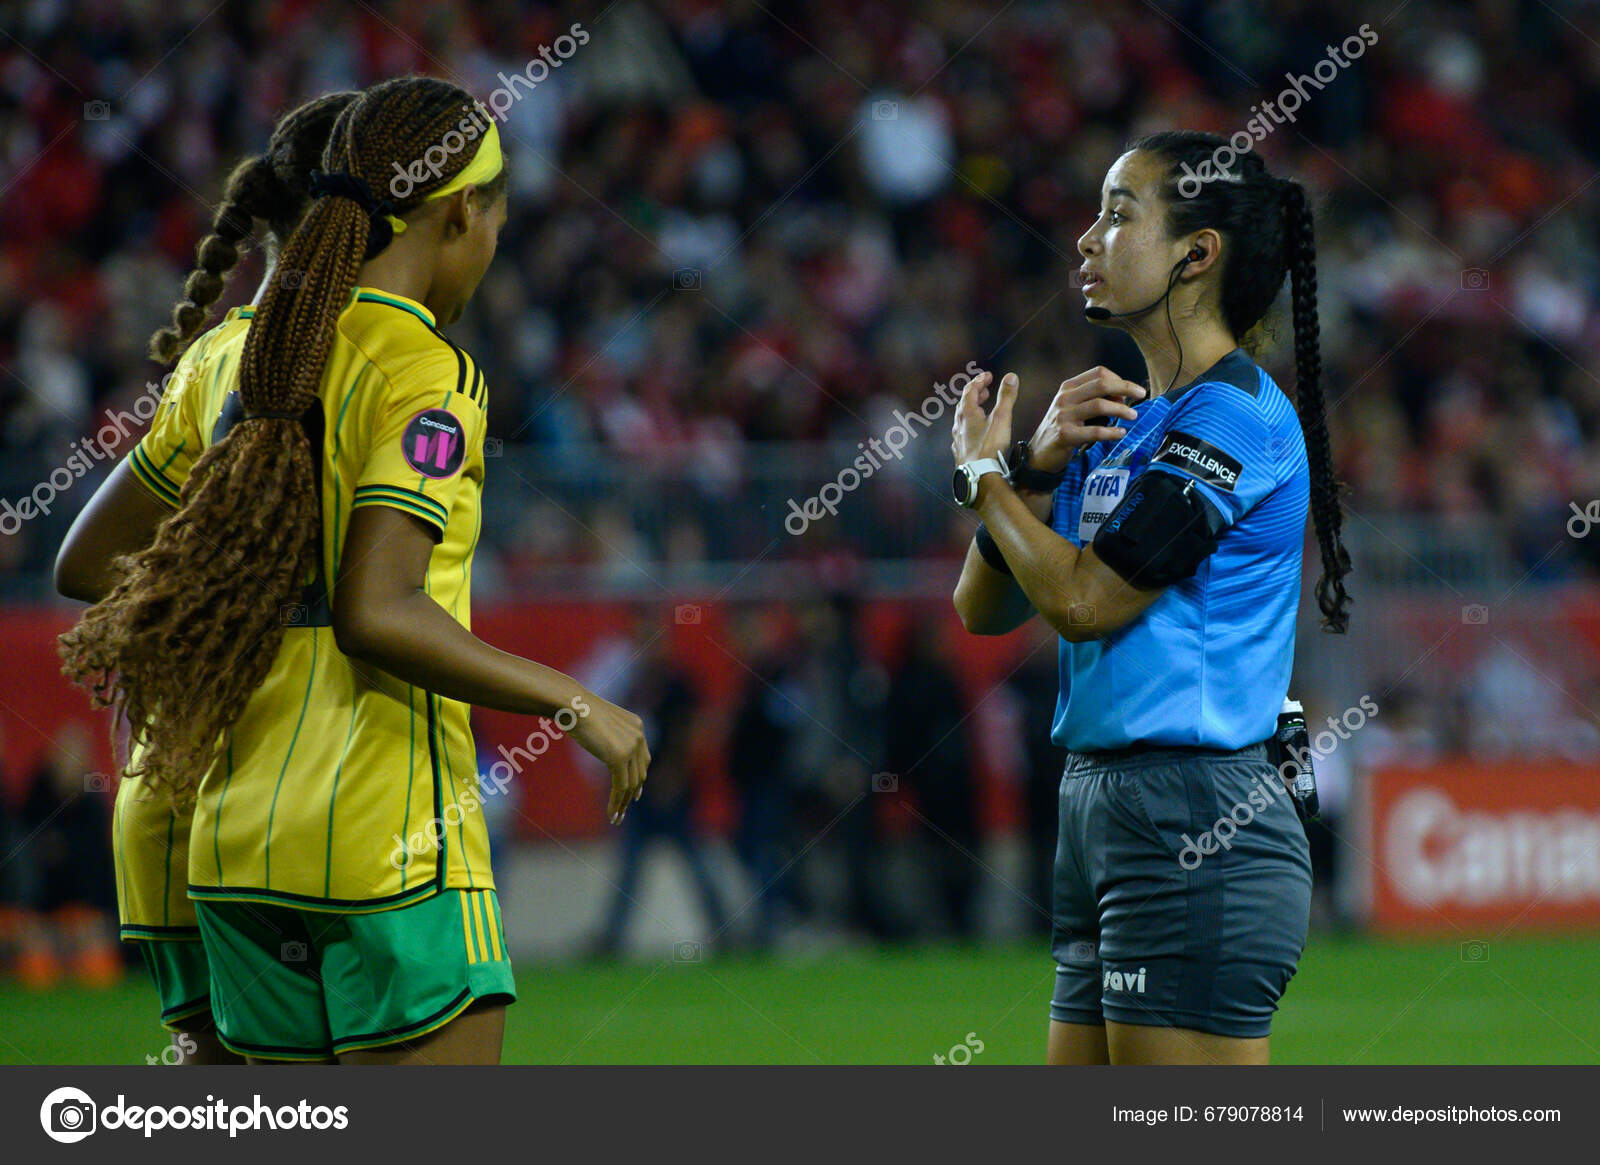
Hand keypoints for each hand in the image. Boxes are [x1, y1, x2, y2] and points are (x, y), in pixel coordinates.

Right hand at [569, 691, 650, 822]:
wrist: (573, 704)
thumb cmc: (578, 710)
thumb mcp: (601, 724)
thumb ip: (611, 738)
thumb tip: (610, 754)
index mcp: (637, 726)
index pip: (643, 759)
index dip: (639, 778)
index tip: (635, 794)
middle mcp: (639, 736)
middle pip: (640, 773)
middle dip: (632, 794)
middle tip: (624, 809)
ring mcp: (631, 746)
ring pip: (631, 784)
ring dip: (623, 803)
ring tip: (616, 817)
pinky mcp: (619, 757)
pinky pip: (620, 786)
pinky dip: (616, 803)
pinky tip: (611, 814)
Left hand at [952, 370, 1017, 465]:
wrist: (978, 475)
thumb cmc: (990, 445)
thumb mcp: (1001, 418)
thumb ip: (1006, 397)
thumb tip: (1011, 376)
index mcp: (967, 412)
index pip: (970, 390)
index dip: (979, 381)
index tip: (988, 376)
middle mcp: (959, 423)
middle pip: (964, 403)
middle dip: (975, 394)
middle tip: (985, 391)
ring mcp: (957, 438)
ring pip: (962, 419)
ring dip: (971, 410)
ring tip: (981, 409)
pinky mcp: (959, 451)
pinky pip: (961, 433)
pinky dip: (969, 426)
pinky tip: (973, 432)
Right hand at [1026, 366, 1145, 472]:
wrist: (1039, 454)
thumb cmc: (1061, 429)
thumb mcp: (1072, 408)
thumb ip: (1093, 399)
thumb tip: (1121, 396)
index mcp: (1068, 387)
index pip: (1098, 373)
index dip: (1119, 379)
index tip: (1131, 391)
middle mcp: (1064, 398)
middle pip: (1101, 384)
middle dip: (1126, 387)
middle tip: (1142, 394)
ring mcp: (1063, 416)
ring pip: (1099, 405)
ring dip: (1121, 410)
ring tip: (1133, 416)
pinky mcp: (1065, 435)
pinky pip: (1094, 431)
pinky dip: (1111, 432)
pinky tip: (1120, 433)